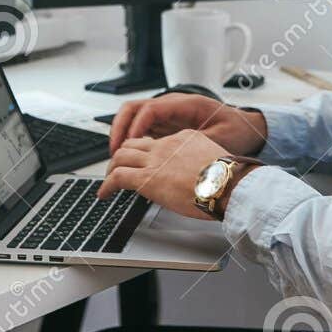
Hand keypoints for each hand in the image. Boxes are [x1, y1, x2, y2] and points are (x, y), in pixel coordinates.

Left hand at [98, 129, 229, 218]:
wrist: (226, 183)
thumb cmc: (227, 178)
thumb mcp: (214, 159)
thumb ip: (202, 161)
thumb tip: (200, 174)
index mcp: (184, 138)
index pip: (157, 141)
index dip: (146, 151)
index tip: (144, 161)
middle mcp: (166, 145)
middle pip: (134, 143)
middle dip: (123, 155)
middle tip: (120, 167)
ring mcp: (154, 160)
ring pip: (121, 156)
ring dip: (112, 168)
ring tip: (109, 181)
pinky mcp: (146, 178)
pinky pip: (118, 177)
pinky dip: (107, 185)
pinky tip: (104, 193)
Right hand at [107, 91, 266, 155]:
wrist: (248, 128)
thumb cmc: (237, 130)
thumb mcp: (221, 139)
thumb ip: (200, 146)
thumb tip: (181, 159)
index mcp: (186, 104)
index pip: (151, 109)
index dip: (136, 126)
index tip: (129, 145)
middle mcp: (172, 105)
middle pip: (134, 108)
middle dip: (120, 128)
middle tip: (115, 152)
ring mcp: (167, 114)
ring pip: (134, 117)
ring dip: (122, 134)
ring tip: (117, 157)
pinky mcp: (166, 125)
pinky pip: (141, 129)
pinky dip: (131, 141)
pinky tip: (130, 159)